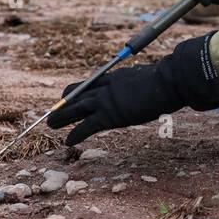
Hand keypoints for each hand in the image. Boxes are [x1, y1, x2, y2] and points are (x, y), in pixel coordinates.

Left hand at [47, 34, 218, 145]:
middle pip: (76, 93)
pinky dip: (75, 134)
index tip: (71, 97)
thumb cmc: (165, 80)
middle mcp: (104, 86)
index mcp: (114, 76)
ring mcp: (104, 100)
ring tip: (51, 125)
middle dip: (64, 103)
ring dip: (61, 117)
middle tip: (55, 112)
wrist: (167, 82)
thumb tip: (144, 81)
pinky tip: (68, 142)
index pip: (90, 84)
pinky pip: (86, 126)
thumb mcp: (147, 77)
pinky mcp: (108, 115)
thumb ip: (139, 81)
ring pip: (74, 108)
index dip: (79, 92)